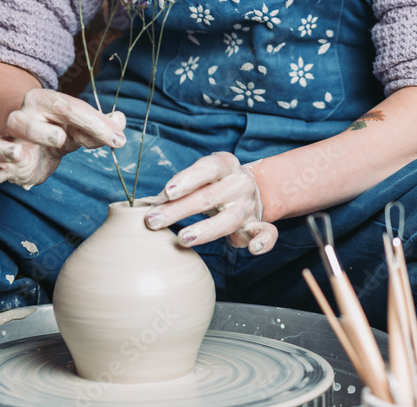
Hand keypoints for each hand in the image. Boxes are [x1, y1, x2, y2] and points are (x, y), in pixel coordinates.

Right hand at [0, 88, 126, 189]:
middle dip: (38, 131)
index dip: (95, 124)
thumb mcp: (78, 127)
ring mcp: (3, 141)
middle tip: (61, 139)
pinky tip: (4, 175)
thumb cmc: (56, 131)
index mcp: (43, 103)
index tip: (119, 140)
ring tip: (19, 156)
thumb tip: (120, 121)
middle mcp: (20, 118)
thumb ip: (98, 126)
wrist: (26, 143)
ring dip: (4, 149)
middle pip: (21, 120)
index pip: (68, 108)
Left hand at [144, 151, 277, 255]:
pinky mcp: (258, 226)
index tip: (167, 192)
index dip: (187, 179)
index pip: (206, 169)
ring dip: (206, 229)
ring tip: (182, 238)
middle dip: (179, 210)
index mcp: (225, 165)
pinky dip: (264, 241)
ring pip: (229, 218)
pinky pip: (268, 233)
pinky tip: (253, 249)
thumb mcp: (201, 177)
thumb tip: (148, 204)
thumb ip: (180, 188)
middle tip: (153, 221)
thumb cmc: (214, 184)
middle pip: (209, 197)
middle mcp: (238, 184)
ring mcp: (249, 206)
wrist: (250, 190)